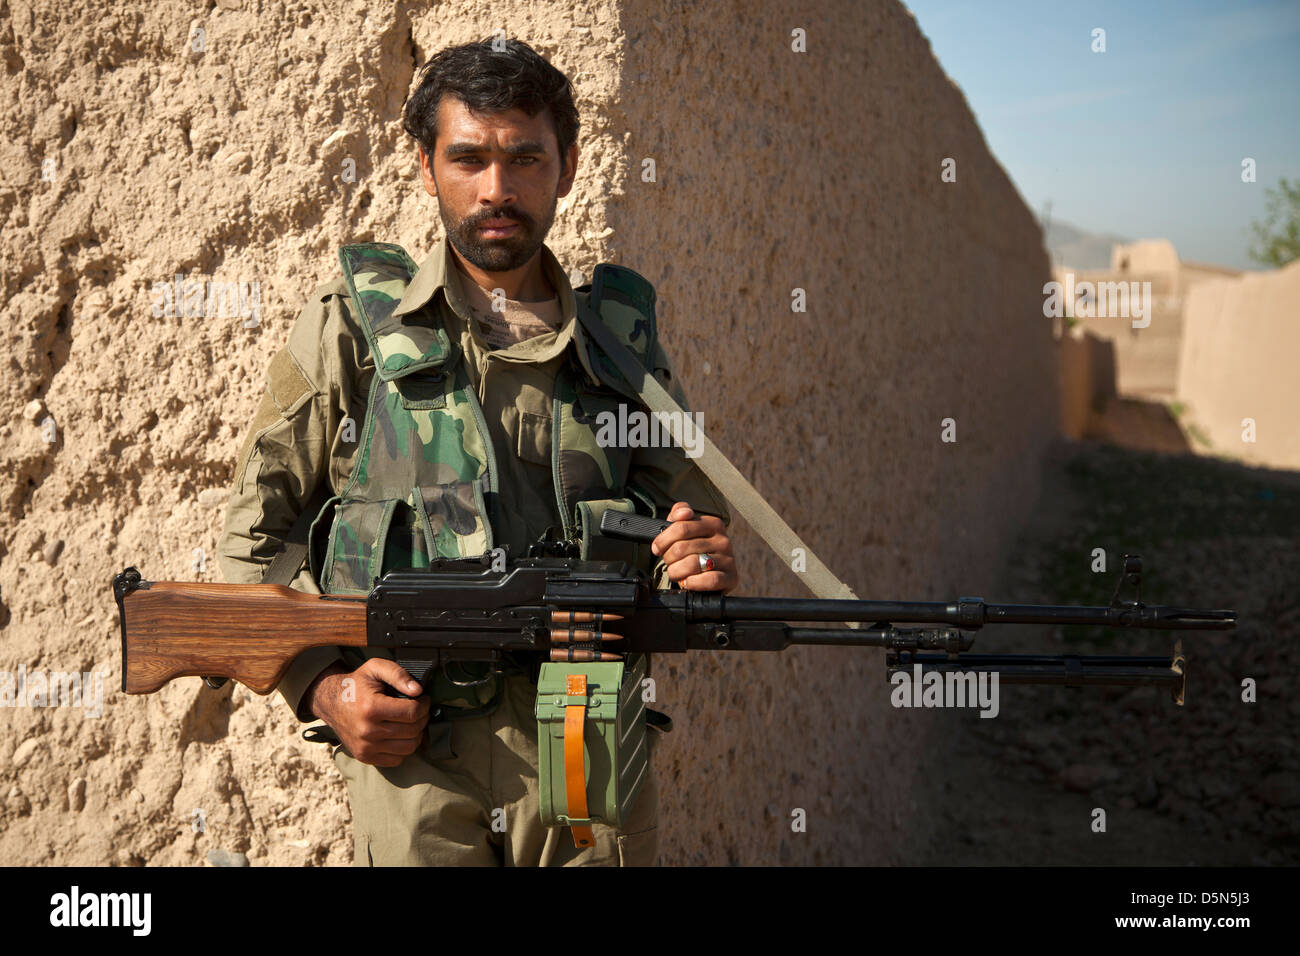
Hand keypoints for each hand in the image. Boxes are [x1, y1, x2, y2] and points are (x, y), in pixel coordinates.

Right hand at [306, 659, 431, 766]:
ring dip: (416, 734)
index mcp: (371, 708)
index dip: (424, 705)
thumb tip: (418, 690)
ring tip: (411, 722)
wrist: (331, 703)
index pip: (412, 712)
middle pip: (412, 731)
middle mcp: (367, 731)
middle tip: (419, 709)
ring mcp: (365, 747)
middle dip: (422, 718)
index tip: (423, 699)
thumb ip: (398, 674)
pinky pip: (396, 759)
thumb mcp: (375, 668)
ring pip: (408, 748)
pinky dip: (403, 748)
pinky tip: (400, 734)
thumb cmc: (356, 684)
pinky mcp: (364, 757)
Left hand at [650, 501, 739, 593]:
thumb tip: (684, 512)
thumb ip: (679, 515)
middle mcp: (723, 540)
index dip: (663, 540)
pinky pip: (709, 580)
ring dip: (677, 572)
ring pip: (692, 564)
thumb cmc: (696, 552)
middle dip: (668, 558)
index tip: (657, 548)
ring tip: (676, 573)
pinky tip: (688, 582)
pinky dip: (693, 582)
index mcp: (713, 524)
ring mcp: (729, 559)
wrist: (713, 577)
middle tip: (669, 563)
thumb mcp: (686, 530)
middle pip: (682, 547)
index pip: (681, 527)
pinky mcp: (731, 577)